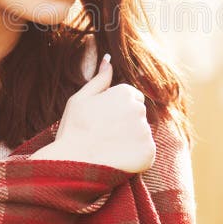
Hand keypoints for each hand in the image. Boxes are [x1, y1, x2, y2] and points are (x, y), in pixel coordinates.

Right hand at [31, 54, 155, 172]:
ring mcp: (145, 131)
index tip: (102, 120)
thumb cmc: (73, 129)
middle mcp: (139, 109)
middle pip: (138, 114)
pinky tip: (117, 159)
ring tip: (108, 147)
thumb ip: (99, 79)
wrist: (73, 163)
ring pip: (142, 133)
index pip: (131, 97)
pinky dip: (135, 156)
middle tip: (104, 134)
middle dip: (126, 122)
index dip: (116, 110)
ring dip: (131, 140)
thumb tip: (108, 59)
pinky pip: (146, 152)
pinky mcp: (149, 152)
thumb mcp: (80, 98)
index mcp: (124, 92)